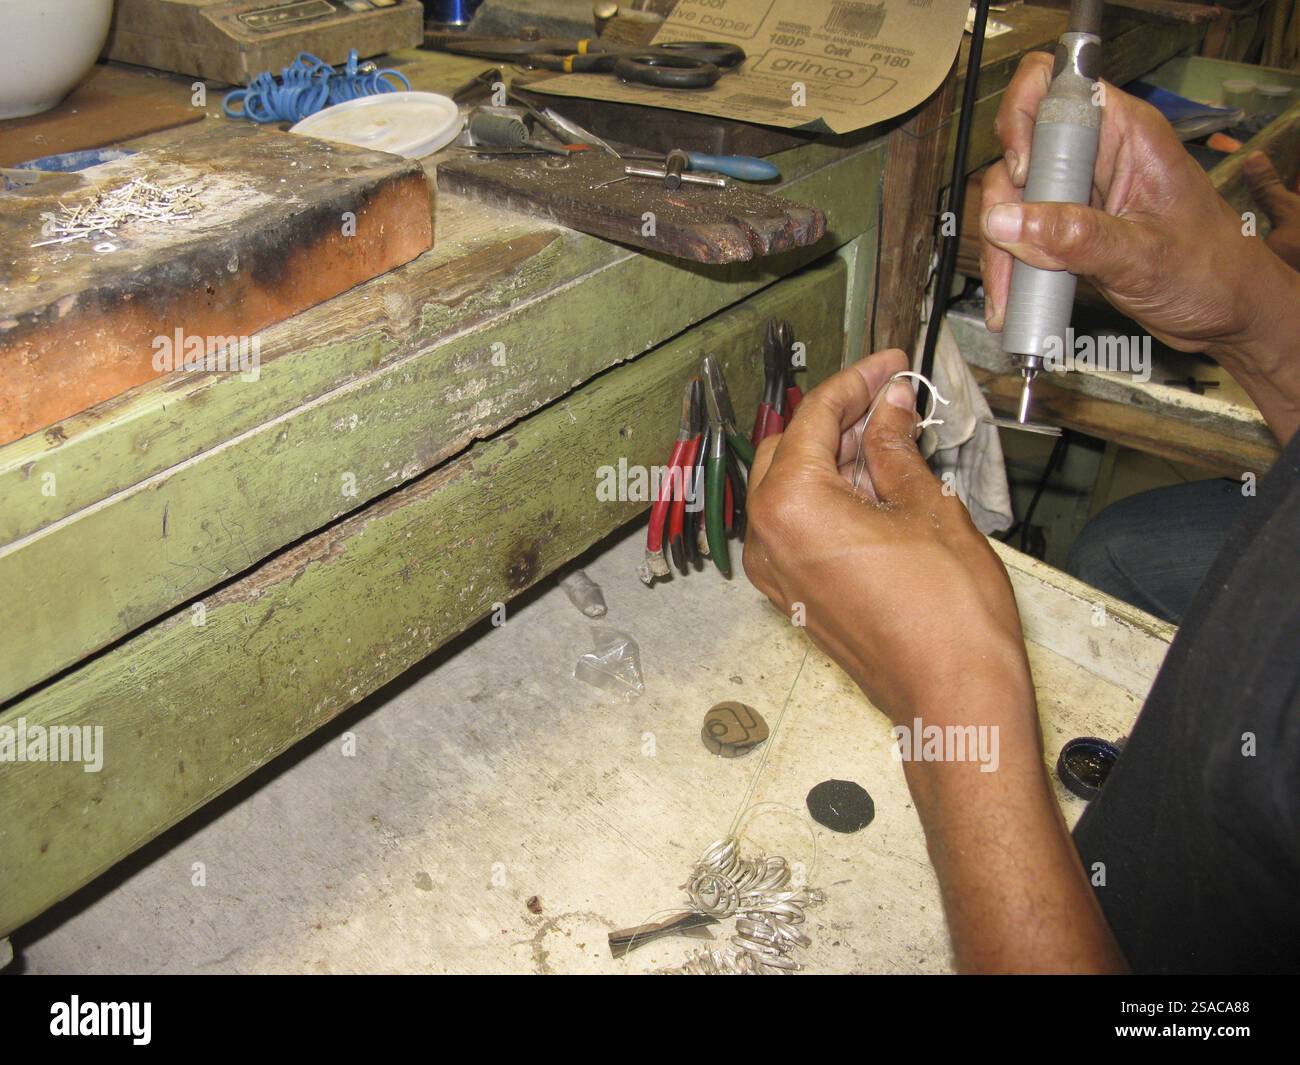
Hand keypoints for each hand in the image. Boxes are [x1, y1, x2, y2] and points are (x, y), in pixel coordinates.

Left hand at [742, 349, 1033, 725]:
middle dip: (840, 419)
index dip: (856, 382)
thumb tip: (889, 405)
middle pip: (792, 449)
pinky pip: (798, 527)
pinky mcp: (793, 594)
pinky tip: (877, 485)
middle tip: (892, 400)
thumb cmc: (947, 615)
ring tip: (893, 440)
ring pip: (792, 488)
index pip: (814, 417)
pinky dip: (830, 498)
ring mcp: (775, 571)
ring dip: (836, 458)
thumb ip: (895, 446)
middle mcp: (766, 537)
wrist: (954, 697)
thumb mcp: (926, 506)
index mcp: (790, 505)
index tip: (887, 364)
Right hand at [981, 51, 1299, 440]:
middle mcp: (1097, 155)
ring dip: (1001, 249)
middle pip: (1021, 153)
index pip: (1056, 86)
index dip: (1024, 117)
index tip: (1023, 171)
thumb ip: (1075, 237)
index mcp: (1126, 134)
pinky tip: (1011, 300)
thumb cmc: (1211, 271)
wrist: (1227, 312)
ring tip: (1007, 298)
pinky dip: (1011, 267)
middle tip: (1006, 252)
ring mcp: (1080, 192)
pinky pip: (1023, 235)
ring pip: (1015, 200)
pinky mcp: (1070, 227)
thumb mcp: (1143, 255)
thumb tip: (1002, 222)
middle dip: (1004, 206)